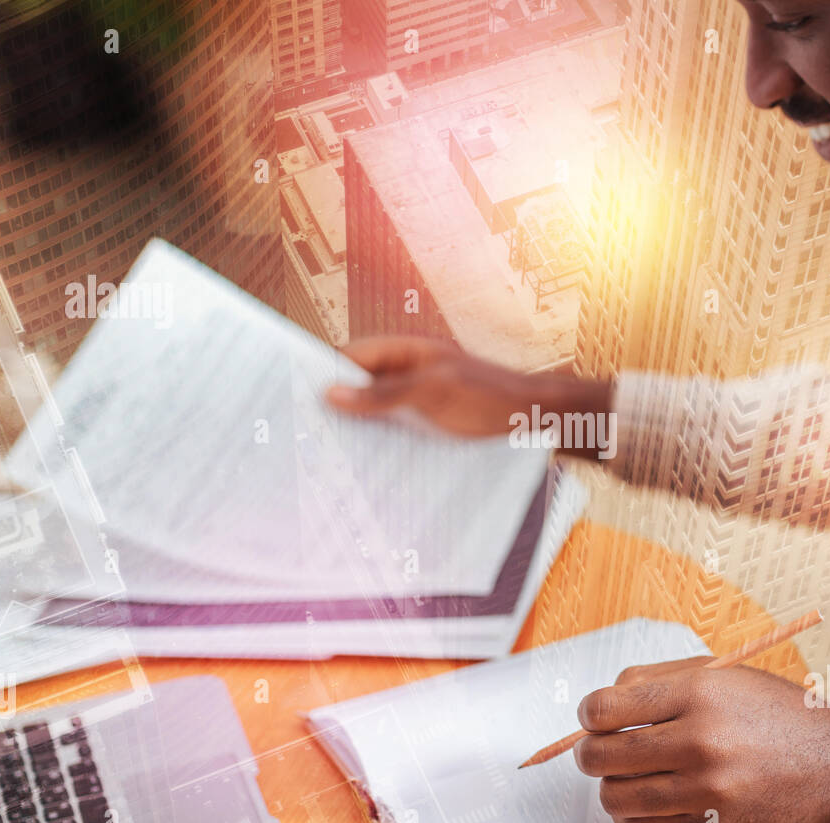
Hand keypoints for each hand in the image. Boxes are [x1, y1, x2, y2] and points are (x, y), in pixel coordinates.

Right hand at [325, 337, 610, 446]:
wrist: (539, 419)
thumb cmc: (491, 399)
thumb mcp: (432, 395)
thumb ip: (382, 394)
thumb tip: (331, 392)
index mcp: (405, 350)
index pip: (348, 355)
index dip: (320, 372)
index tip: (290, 397)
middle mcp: (408, 369)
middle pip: (357, 382)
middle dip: (333, 403)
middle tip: (301, 433)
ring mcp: (419, 395)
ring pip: (374, 408)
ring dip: (355, 426)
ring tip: (324, 453)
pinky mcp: (430, 420)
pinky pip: (394, 426)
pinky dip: (378, 439)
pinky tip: (365, 463)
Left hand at [573, 658, 829, 822]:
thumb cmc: (775, 711)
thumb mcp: (721, 673)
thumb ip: (658, 679)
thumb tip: (603, 702)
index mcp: (697, 693)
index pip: (606, 709)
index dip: (588, 715)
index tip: (594, 719)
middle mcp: (700, 740)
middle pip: (603, 755)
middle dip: (590, 754)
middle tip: (599, 752)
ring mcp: (709, 788)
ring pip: (618, 797)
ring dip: (611, 788)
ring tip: (625, 778)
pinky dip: (632, 821)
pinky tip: (642, 806)